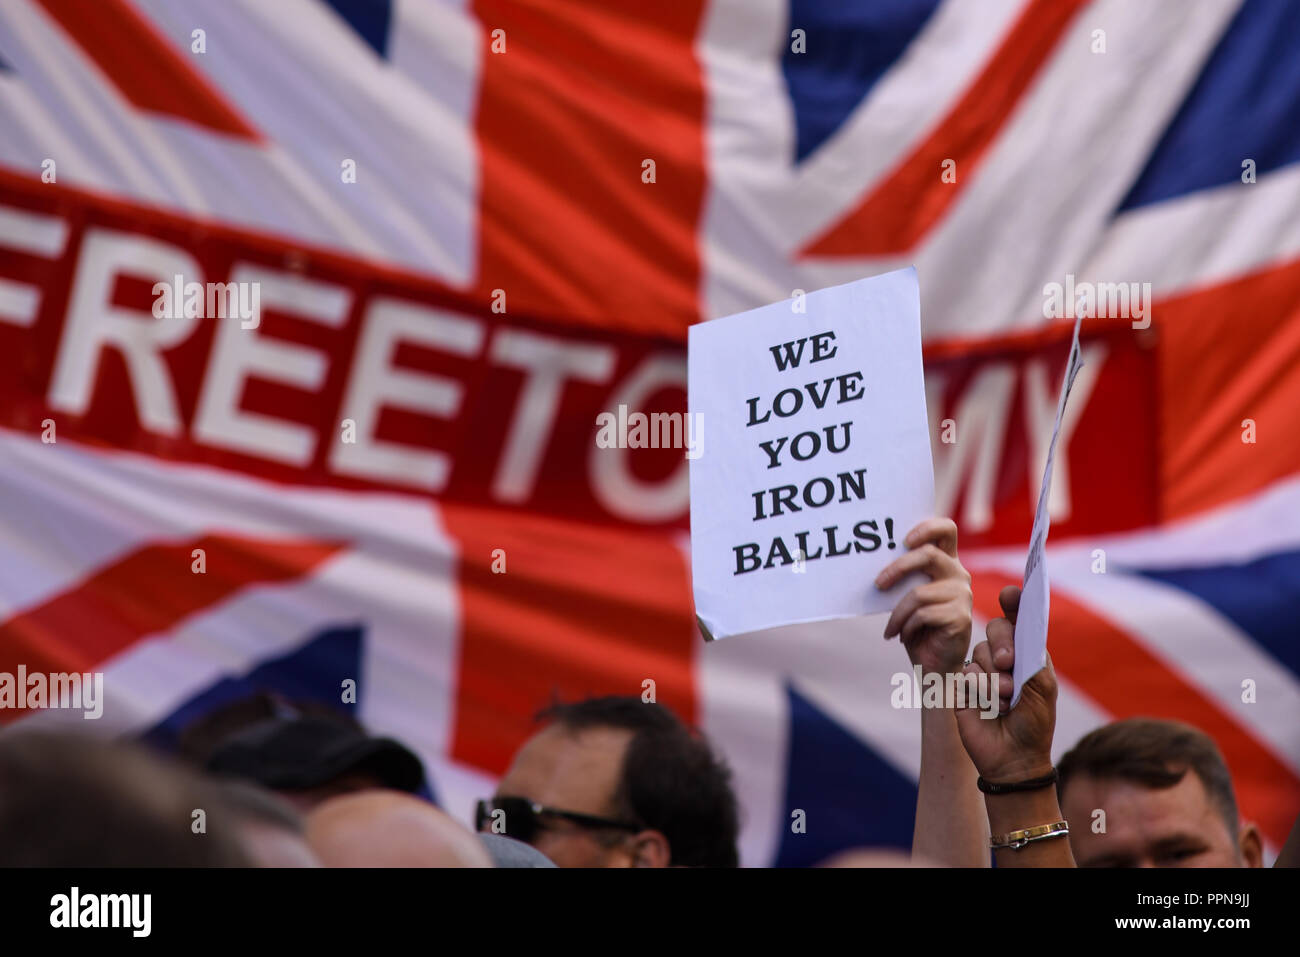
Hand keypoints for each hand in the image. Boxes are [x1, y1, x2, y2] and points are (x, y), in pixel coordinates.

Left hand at [874, 517, 972, 675]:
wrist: (933, 663)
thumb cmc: (917, 626)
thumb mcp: (908, 595)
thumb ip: (904, 576)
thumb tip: (873, 560)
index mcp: (946, 562)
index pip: (946, 530)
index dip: (927, 527)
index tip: (904, 540)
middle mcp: (958, 574)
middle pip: (929, 555)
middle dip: (898, 567)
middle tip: (878, 583)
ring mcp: (962, 595)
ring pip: (918, 593)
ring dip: (897, 614)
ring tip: (891, 628)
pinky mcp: (961, 617)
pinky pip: (922, 615)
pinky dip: (906, 627)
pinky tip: (902, 636)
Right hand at [954, 585, 1057, 781]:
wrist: (1014, 758)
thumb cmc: (1034, 724)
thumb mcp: (1042, 688)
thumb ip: (1033, 657)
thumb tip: (1015, 631)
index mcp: (1026, 653)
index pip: (1018, 620)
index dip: (1014, 603)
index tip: (1011, 594)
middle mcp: (1002, 657)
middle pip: (996, 628)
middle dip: (1003, 643)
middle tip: (1009, 664)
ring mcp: (980, 670)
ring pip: (980, 651)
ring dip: (995, 676)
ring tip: (1005, 699)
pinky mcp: (962, 685)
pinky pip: (967, 672)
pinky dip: (979, 687)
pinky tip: (988, 705)